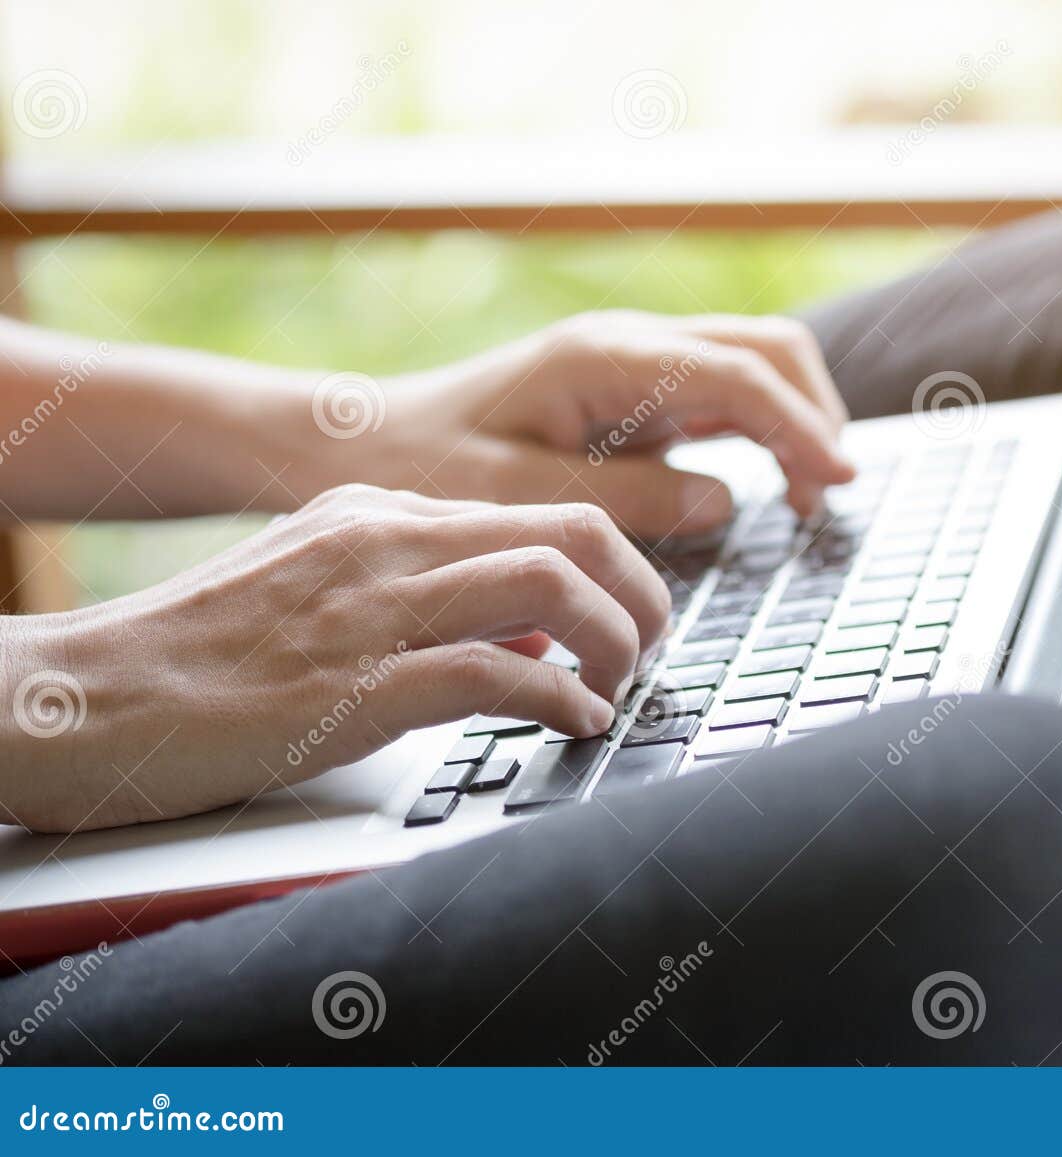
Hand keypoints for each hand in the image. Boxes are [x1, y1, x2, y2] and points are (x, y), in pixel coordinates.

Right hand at [0, 486, 668, 832]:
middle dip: (639, 591)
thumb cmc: (201, 659)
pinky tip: (574, 726)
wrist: (79, 698)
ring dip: (615, 644)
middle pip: (572, 530)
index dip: (615, 564)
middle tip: (648, 647)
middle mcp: (385, 540)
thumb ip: (424, 596)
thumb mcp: (321, 590)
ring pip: (550, 588)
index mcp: (379, 511)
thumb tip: (531, 635)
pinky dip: (561, 703)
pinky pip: (499, 677)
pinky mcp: (350, 687)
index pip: (542, 509)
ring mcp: (369, 608)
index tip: (631, 614)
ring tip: (618, 688)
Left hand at [367, 311, 854, 537]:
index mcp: (602, 359)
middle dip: (814, 411)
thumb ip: (627, 497)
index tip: (836, 476)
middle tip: (833, 490)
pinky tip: (773, 482)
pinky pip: (724, 396)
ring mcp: (637, 364)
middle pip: (763, 348)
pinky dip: (766, 431)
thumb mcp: (519, 497)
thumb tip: (723, 498)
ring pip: (754, 365)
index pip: (732, 373)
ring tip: (810, 496)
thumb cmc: (430, 468)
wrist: (373, 441)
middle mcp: (630, 347)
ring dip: (796, 419)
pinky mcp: (637, 391)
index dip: (797, 424)